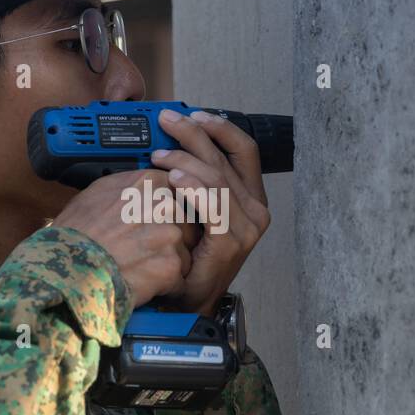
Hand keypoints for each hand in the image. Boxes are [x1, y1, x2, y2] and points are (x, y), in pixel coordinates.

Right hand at [54, 169, 192, 306]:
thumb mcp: (97, 192)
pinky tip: (141, 283)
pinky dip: (163, 286)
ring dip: (167, 262)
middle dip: (170, 239)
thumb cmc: (76, 232)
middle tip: (143, 250)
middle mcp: (164, 205)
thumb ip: (130, 185)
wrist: (66, 266)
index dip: (166, 214)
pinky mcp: (170, 265)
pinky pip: (179, 279)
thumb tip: (144, 184)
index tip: (154, 225)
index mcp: (148, 183)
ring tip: (139, 267)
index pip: (178, 194)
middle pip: (186, 223)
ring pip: (184, 252)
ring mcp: (170, 236)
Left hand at [146, 108, 270, 315]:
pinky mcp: (232, 242)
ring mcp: (247, 226)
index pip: (243, 149)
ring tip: (158, 156)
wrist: (191, 300)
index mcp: (250, 196)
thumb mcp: (197, 212)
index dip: (219, 127)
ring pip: (216, 178)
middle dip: (192, 135)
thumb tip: (174, 145)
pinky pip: (212, 205)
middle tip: (165, 123)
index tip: (194, 114)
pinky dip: (192, 189)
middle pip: (224, 158)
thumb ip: (197, 182)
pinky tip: (173, 181)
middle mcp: (255, 208)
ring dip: (184, 161)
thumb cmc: (191, 257)